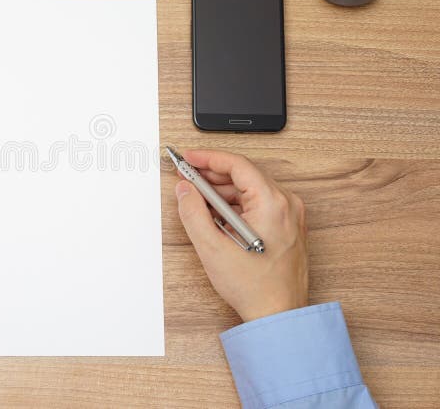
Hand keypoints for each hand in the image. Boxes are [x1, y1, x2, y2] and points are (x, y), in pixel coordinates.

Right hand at [175, 149, 307, 322]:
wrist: (278, 316)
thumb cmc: (254, 287)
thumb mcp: (212, 248)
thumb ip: (193, 213)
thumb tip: (184, 190)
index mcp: (273, 203)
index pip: (238, 164)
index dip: (209, 158)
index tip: (189, 158)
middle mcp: (287, 205)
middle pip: (245, 175)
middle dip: (213, 175)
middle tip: (188, 177)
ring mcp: (290, 216)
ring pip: (251, 190)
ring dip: (223, 191)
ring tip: (198, 199)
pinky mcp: (288, 227)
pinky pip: (259, 204)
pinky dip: (236, 205)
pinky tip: (217, 215)